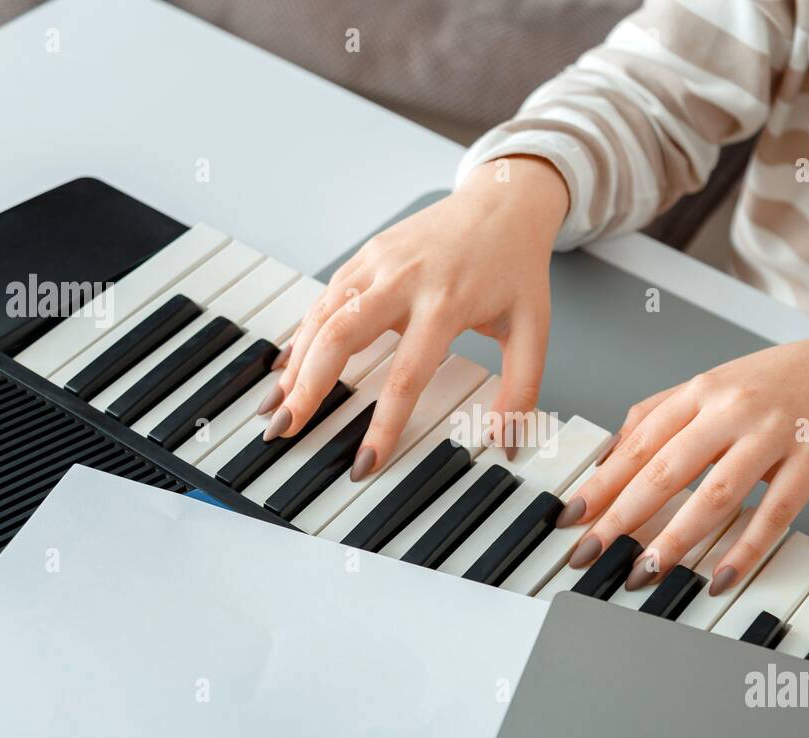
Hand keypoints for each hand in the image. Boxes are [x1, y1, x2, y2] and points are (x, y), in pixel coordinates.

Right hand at [257, 156, 569, 478]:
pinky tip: (286, 365)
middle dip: (308, 388)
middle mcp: (404, 280)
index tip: (364, 464)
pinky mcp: (366, 255)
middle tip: (285, 429)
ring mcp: (379, 262)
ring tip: (275, 406)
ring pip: (323, 316)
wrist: (502, 202)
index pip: (405, 376)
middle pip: (342, 338)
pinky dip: (301, 334)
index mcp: (447, 302)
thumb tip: (506, 442)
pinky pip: (325, 299)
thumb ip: (522, 389)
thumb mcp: (533, 328)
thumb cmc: (515, 266)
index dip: (382, 425)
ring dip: (294, 364)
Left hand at [556, 332, 808, 593]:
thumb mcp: (706, 385)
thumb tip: (606, 459)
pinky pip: (775, 513)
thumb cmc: (769, 384)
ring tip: (647, 570)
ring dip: (677, 537)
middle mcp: (731, 410)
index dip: (601, 483)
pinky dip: (746, 548)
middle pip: (668, 468)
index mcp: (700, 392)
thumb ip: (655, 416)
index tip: (573, 517)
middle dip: (624, 515)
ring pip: (717, 493)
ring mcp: (772, 436)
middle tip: (592, 551)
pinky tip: (720, 575)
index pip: (639, 443)